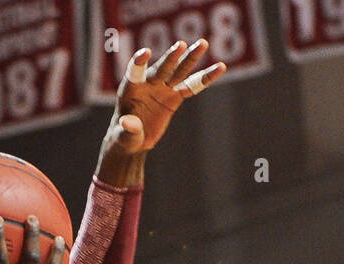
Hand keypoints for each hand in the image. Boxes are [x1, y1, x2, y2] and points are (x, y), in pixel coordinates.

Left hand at [104, 41, 226, 157]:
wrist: (134, 140)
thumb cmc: (123, 137)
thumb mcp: (123, 137)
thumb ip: (127, 129)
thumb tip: (128, 123)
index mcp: (130, 90)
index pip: (134, 73)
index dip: (139, 63)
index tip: (145, 53)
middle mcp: (147, 85)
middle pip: (161, 69)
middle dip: (171, 58)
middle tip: (181, 45)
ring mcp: (162, 88)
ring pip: (178, 71)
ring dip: (190, 58)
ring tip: (202, 43)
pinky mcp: (174, 96)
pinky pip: (192, 86)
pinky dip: (205, 78)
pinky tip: (220, 67)